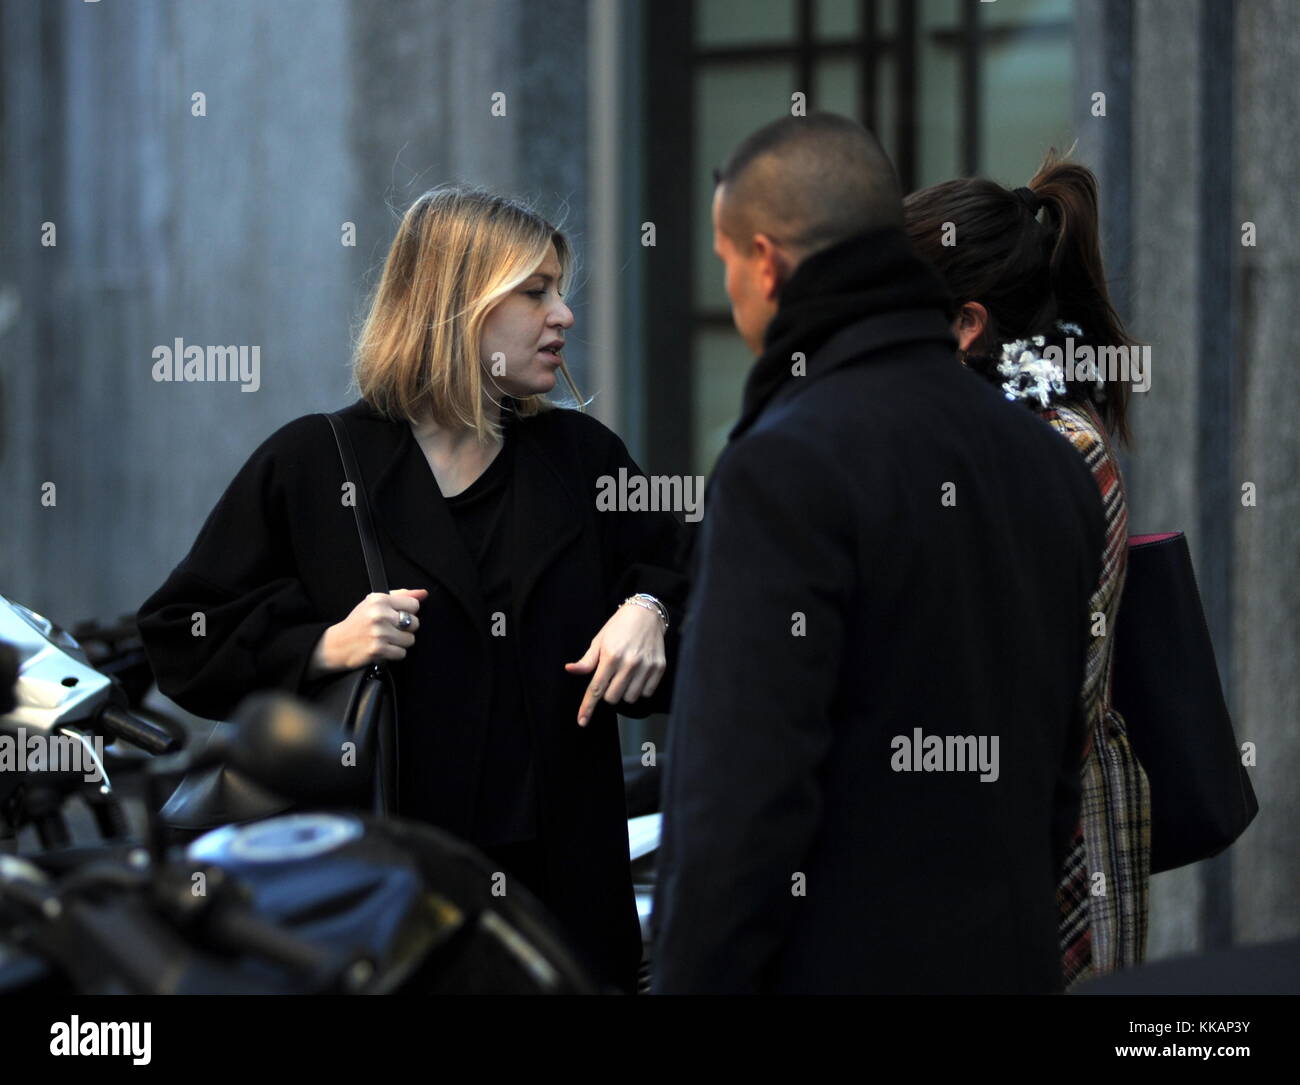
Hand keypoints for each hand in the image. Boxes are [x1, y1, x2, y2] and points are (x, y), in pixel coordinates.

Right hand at [310, 588, 427, 674]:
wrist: (336, 644)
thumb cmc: (357, 623)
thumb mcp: (374, 603)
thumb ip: (401, 596)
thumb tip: (423, 594)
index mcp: (379, 599)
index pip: (414, 605)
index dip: (408, 612)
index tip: (397, 617)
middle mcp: (379, 614)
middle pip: (415, 623)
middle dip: (405, 629)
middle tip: (390, 630)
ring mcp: (379, 632)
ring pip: (410, 640)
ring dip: (400, 643)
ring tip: (386, 640)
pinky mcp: (378, 649)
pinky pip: (401, 653)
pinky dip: (394, 654)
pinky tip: (383, 649)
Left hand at [565, 603, 665, 725]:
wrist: (646, 613)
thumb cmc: (619, 627)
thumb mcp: (599, 641)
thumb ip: (586, 660)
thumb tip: (570, 670)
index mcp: (610, 656)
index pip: (596, 688)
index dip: (588, 707)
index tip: (582, 721)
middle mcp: (629, 663)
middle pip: (612, 697)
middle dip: (608, 693)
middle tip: (611, 678)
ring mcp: (646, 666)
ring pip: (630, 698)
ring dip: (624, 692)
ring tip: (625, 676)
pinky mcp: (659, 668)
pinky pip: (646, 693)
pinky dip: (640, 689)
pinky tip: (638, 675)